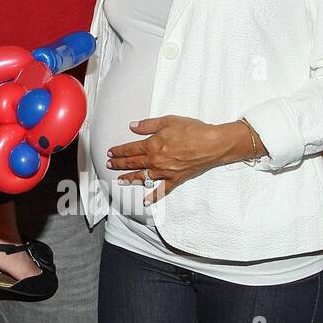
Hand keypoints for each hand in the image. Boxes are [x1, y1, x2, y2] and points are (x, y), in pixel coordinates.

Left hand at [107, 116, 228, 204]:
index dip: (118, 151)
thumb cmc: (192, 130)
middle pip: (133, 163)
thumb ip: (148, 125)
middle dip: (119, 164)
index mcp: (152, 146)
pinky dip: (153, 197)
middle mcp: (155, 161)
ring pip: (142, 177)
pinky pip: (161, 191)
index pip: (130, 150)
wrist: (212, 144)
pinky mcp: (175, 180)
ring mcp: (164, 172)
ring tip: (120, 180)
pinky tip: (145, 202)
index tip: (110, 153)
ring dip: (129, 179)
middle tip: (110, 165)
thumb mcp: (168, 121)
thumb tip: (133, 126)